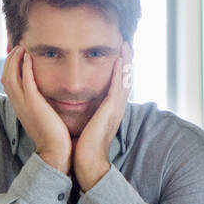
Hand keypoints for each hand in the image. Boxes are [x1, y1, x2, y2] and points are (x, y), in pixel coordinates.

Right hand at [1, 45, 71, 174]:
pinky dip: (24, 67)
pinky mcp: (34, 104)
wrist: (56, 153)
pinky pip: (25, 81)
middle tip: (17, 45)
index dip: (10, 66)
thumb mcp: (44, 117)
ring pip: (11, 76)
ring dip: (15, 59)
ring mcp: (24, 105)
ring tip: (21, 46)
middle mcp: (18, 105)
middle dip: (9, 59)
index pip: (8, 82)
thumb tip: (47, 98)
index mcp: (20, 107)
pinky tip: (28, 56)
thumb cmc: (54, 138)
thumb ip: (42, 105)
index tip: (17, 54)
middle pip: (5, 76)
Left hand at [74, 41, 131, 190]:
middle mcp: (116, 107)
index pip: (117, 83)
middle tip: (126, 41)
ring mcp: (116, 108)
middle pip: (125, 77)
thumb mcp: (85, 124)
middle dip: (127, 59)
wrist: (87, 163)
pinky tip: (120, 58)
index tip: (117, 52)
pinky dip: (121, 71)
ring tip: (126, 43)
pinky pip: (118, 86)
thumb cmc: (83, 146)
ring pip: (126, 78)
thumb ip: (85, 112)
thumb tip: (76, 104)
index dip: (119, 68)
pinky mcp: (111, 110)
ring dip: (127, 60)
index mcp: (109, 109)